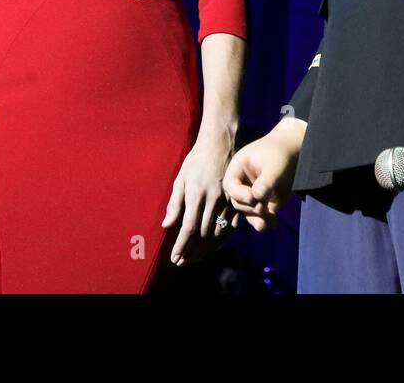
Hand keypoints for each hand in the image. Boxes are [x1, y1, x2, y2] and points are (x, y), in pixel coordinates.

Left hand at [161, 126, 238, 266]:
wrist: (220, 143)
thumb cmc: (196, 160)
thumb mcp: (180, 178)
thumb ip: (174, 203)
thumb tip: (166, 225)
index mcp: (196, 194)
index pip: (188, 227)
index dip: (182, 245)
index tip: (175, 258)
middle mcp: (213, 199)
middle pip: (203, 234)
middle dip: (192, 250)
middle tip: (183, 261)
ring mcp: (227, 200)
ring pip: (218, 232)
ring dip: (206, 248)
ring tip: (196, 257)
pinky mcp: (237, 199)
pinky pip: (232, 225)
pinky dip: (223, 239)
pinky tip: (214, 246)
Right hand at [223, 117, 303, 232]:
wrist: (293, 152)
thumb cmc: (280, 153)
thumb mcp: (274, 165)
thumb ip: (265, 181)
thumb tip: (256, 198)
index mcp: (238, 169)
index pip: (230, 185)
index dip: (238, 194)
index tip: (252, 198)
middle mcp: (242, 184)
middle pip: (238, 202)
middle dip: (250, 208)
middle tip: (264, 208)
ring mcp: (252, 194)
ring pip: (248, 212)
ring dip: (257, 219)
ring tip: (269, 223)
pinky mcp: (263, 202)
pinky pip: (260, 216)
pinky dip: (266, 221)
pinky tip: (274, 224)